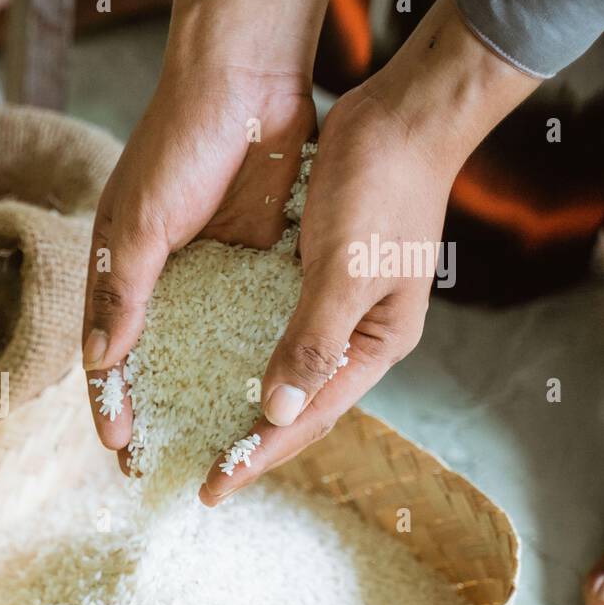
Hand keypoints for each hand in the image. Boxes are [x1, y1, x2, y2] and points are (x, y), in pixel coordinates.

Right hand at [81, 0, 335, 466]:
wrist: (249, 80)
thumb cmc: (179, 145)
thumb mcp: (142, 223)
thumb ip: (122, 291)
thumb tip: (100, 360)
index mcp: (117, 267)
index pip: (106, 351)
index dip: (110, 400)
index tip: (120, 447)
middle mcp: (159, 276)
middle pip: (153, 360)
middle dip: (156, 410)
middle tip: (165, 460)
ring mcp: (205, 270)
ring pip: (201, 346)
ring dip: (204, 390)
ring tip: (216, 438)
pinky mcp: (249, 260)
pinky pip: (245, 319)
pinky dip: (248, 353)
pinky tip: (260, 389)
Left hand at [200, 0, 540, 504]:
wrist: (402, 115)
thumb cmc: (380, 188)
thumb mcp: (344, 271)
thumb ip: (313, 342)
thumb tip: (276, 412)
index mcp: (377, 343)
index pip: (308, 418)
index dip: (258, 456)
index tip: (211, 489)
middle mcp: (360, 334)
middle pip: (298, 407)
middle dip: (251, 444)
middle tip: (201, 478)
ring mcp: (340, 305)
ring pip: (286, 371)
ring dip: (248, 404)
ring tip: (201, 432)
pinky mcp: (316, 275)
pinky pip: (275, 329)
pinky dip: (246, 352)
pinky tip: (211, 363)